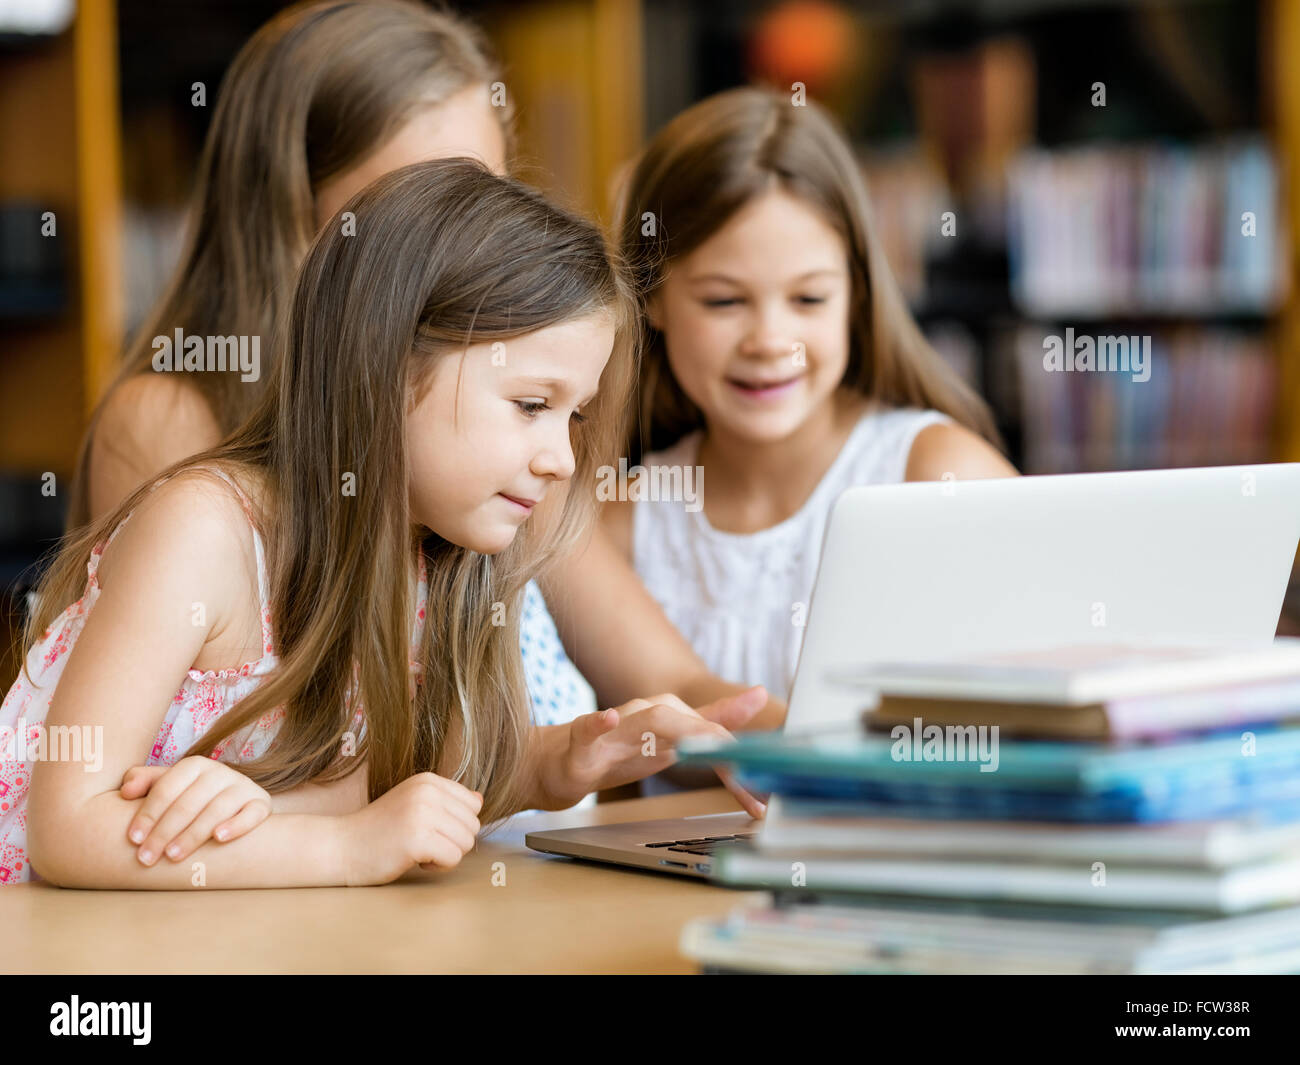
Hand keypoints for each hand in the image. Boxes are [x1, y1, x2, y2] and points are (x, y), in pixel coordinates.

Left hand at [120, 756, 272, 865]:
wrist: (237, 801)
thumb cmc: (191, 797)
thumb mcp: (167, 784)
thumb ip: (143, 782)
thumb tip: (125, 792)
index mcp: (194, 765)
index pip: (167, 788)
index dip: (148, 813)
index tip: (133, 839)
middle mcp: (220, 772)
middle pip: (189, 802)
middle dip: (164, 831)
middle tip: (147, 857)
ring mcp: (243, 787)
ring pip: (217, 810)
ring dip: (193, 834)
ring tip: (173, 856)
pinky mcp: (261, 803)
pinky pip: (252, 814)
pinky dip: (237, 825)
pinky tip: (219, 838)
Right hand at [336, 772, 482, 886]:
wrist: (341, 847)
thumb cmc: (379, 830)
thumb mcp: (413, 804)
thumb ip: (445, 801)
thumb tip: (479, 799)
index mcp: (428, 780)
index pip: (473, 804)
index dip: (456, 824)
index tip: (429, 829)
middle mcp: (428, 791)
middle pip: (473, 824)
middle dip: (453, 841)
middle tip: (422, 843)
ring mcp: (423, 813)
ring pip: (467, 842)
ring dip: (445, 854)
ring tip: (417, 850)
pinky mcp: (418, 838)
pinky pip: (454, 858)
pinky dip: (438, 866)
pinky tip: (415, 860)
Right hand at [540, 686, 767, 816]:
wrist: (562, 763)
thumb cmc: (619, 751)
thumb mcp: (673, 740)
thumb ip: (714, 720)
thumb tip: (759, 696)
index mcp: (671, 717)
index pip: (715, 732)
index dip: (743, 759)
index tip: (764, 793)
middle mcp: (647, 715)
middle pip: (692, 724)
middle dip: (724, 753)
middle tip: (749, 788)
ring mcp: (616, 728)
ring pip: (650, 720)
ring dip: (681, 733)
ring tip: (710, 755)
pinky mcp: (581, 742)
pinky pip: (589, 728)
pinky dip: (599, 722)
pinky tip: (608, 718)